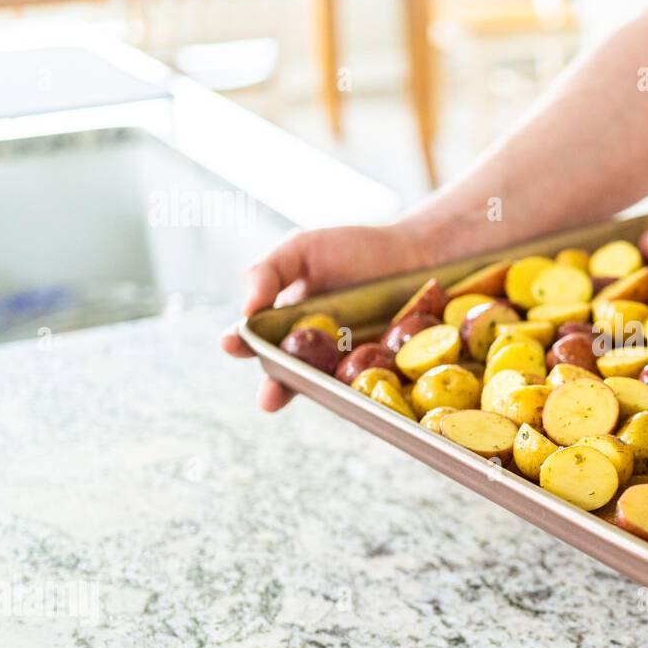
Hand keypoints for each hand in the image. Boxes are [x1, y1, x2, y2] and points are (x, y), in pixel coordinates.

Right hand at [220, 223, 430, 410]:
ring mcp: (347, 364)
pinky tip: (363, 391)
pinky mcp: (382, 372)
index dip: (240, 344)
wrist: (415, 255)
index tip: (232, 343)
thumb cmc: (354, 249)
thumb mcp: (302, 249)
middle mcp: (312, 350)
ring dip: (318, 395)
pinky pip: (370, 387)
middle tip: (269, 397)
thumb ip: (268, 272)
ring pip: (326, 386)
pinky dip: (364, 392)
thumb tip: (246, 310)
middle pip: (287, 374)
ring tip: (311, 395)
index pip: (254, 339)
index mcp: (284, 323)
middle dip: (275, 387)